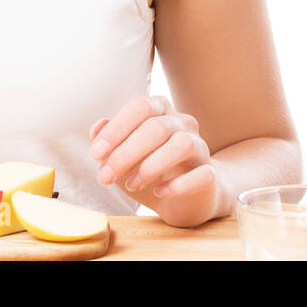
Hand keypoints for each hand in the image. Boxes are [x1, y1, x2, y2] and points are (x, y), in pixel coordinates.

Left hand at [89, 95, 225, 227]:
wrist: (185, 200)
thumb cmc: (150, 173)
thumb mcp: (121, 158)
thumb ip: (107, 142)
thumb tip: (97, 128)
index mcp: (160, 110)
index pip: (140, 107)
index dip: (116, 129)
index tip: (95, 154)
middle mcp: (183, 122)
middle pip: (157, 127)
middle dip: (126, 153)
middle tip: (106, 177)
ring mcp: (201, 147)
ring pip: (182, 144)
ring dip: (151, 166)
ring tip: (132, 184)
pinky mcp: (211, 174)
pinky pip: (201, 174)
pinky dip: (177, 185)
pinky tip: (159, 192)